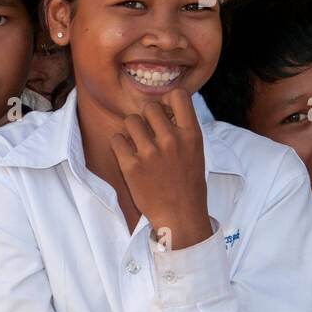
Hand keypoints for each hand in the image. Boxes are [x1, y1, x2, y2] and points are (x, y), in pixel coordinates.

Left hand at [109, 88, 210, 248]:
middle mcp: (172, 140)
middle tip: (148, 134)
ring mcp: (150, 153)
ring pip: (130, 120)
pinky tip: (127, 156)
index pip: (178, 95)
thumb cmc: (187, 183)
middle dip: (146, 118)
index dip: (167, 101)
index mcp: (192, 135)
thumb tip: (163, 105)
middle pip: (149, 107)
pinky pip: (116, 139)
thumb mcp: (195, 152)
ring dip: (131, 130)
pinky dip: (119, 145)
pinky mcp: (131, 165)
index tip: (165, 113)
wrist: (180, 216)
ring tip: (137, 145)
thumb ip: (181, 129)